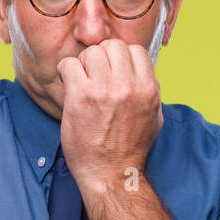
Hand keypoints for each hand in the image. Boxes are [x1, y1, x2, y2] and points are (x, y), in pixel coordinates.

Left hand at [56, 38, 162, 189]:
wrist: (110, 173)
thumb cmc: (130, 149)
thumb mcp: (153, 117)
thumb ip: (149, 92)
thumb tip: (144, 74)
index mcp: (147, 88)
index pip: (135, 50)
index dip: (121, 58)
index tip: (111, 71)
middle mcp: (128, 85)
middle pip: (112, 46)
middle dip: (102, 57)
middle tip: (94, 75)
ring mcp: (103, 90)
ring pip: (91, 52)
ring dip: (84, 64)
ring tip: (81, 81)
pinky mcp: (80, 96)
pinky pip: (70, 64)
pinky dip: (66, 71)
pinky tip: (69, 84)